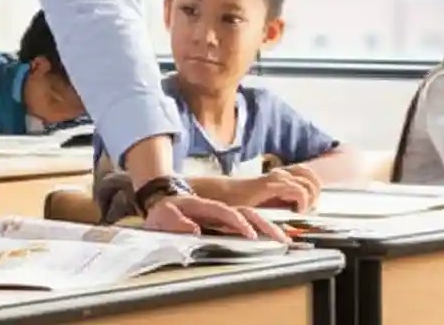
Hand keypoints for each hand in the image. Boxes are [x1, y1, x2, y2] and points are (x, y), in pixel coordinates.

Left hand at [144, 194, 290, 243]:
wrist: (160, 203)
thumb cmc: (162, 213)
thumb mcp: (161, 216)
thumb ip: (174, 221)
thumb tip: (193, 230)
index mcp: (202, 205)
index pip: (224, 210)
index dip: (238, 222)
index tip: (250, 235)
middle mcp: (217, 207)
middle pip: (246, 211)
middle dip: (264, 224)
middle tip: (280, 238)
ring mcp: (222, 214)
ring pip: (251, 216)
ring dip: (267, 226)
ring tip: (283, 240)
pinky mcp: (224, 222)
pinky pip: (247, 223)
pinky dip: (261, 229)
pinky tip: (272, 238)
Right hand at [235, 167, 320, 212]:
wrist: (225, 195)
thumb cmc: (245, 201)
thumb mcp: (271, 201)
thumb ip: (286, 202)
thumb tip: (307, 208)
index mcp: (281, 174)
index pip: (308, 173)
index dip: (314, 189)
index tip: (310, 206)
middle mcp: (281, 172)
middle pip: (311, 176)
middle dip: (315, 193)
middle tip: (308, 208)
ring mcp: (277, 177)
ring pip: (308, 182)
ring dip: (310, 197)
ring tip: (302, 210)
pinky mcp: (272, 185)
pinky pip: (298, 191)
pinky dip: (303, 202)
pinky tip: (296, 212)